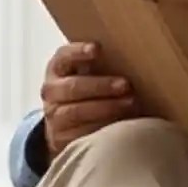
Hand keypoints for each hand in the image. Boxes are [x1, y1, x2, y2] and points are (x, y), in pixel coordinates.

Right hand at [40, 42, 137, 158]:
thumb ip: (106, 61)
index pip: (64, 56)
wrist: (71, 122)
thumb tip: (135, 51)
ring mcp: (53, 115)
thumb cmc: (93, 87)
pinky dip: (101, 128)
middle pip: (73, 86)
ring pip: (76, 111)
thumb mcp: (95, 71)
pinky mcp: (59, 137)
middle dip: (101, 85)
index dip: (79, 52)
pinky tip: (119, 124)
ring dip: (105, 108)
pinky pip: (79, 134)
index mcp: (58, 67)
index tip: (97, 49)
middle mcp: (52, 90)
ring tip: (129, 103)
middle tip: (125, 85)